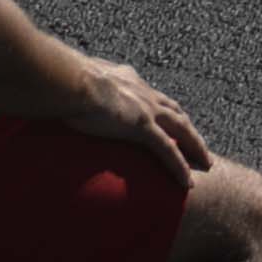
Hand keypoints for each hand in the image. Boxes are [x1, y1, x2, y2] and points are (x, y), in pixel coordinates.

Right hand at [55, 50, 215, 176]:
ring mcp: (145, 108)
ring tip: (205, 163)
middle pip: (174, 111)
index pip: (151, 95)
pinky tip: (187, 183)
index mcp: (126, 78)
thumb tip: (57, 96)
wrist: (70, 80)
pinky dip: (179, 167)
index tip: (169, 117)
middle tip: (197, 142)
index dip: (162, 108)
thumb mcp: (73, 83)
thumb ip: (73, 90)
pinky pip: (168, 151)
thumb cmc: (63, 80)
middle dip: (187, 127)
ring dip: (195, 146)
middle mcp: (141, 91)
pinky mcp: (142, 127)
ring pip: (181, 129)